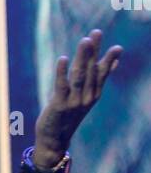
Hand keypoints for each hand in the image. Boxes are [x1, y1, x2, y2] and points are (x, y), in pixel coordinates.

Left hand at [33, 29, 121, 165]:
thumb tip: (114, 62)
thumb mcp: (86, 96)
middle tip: (96, 33)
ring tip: (85, 41)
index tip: (118, 47)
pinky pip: (61, 86)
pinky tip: (63, 59)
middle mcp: (87, 97)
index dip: (109, 60)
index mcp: (94, 94)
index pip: (102, 73)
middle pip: (91, 70)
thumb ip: (98, 79)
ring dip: (82, 58)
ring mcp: (74, 102)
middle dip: (94, 51)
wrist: (55, 139)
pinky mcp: (60, 105)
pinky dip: (62, 72)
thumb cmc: (69, 114)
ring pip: (79, 76)